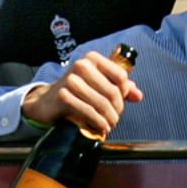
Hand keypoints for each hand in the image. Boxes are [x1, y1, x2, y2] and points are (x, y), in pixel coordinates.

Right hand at [21, 51, 143, 135]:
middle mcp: (82, 65)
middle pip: (112, 91)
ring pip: (102, 103)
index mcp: (93, 59)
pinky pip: (88, 111)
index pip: (120, 75)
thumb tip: (138, 96)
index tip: (120, 103)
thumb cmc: (77, 91)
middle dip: (117, 109)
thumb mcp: (98, 85)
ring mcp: (71, 80)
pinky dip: (98, 122)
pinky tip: (101, 128)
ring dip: (109, 118)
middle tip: (115, 119)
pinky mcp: (63, 96)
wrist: (47, 101)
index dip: (124, 93)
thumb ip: (120, 87)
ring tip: (109, 125)